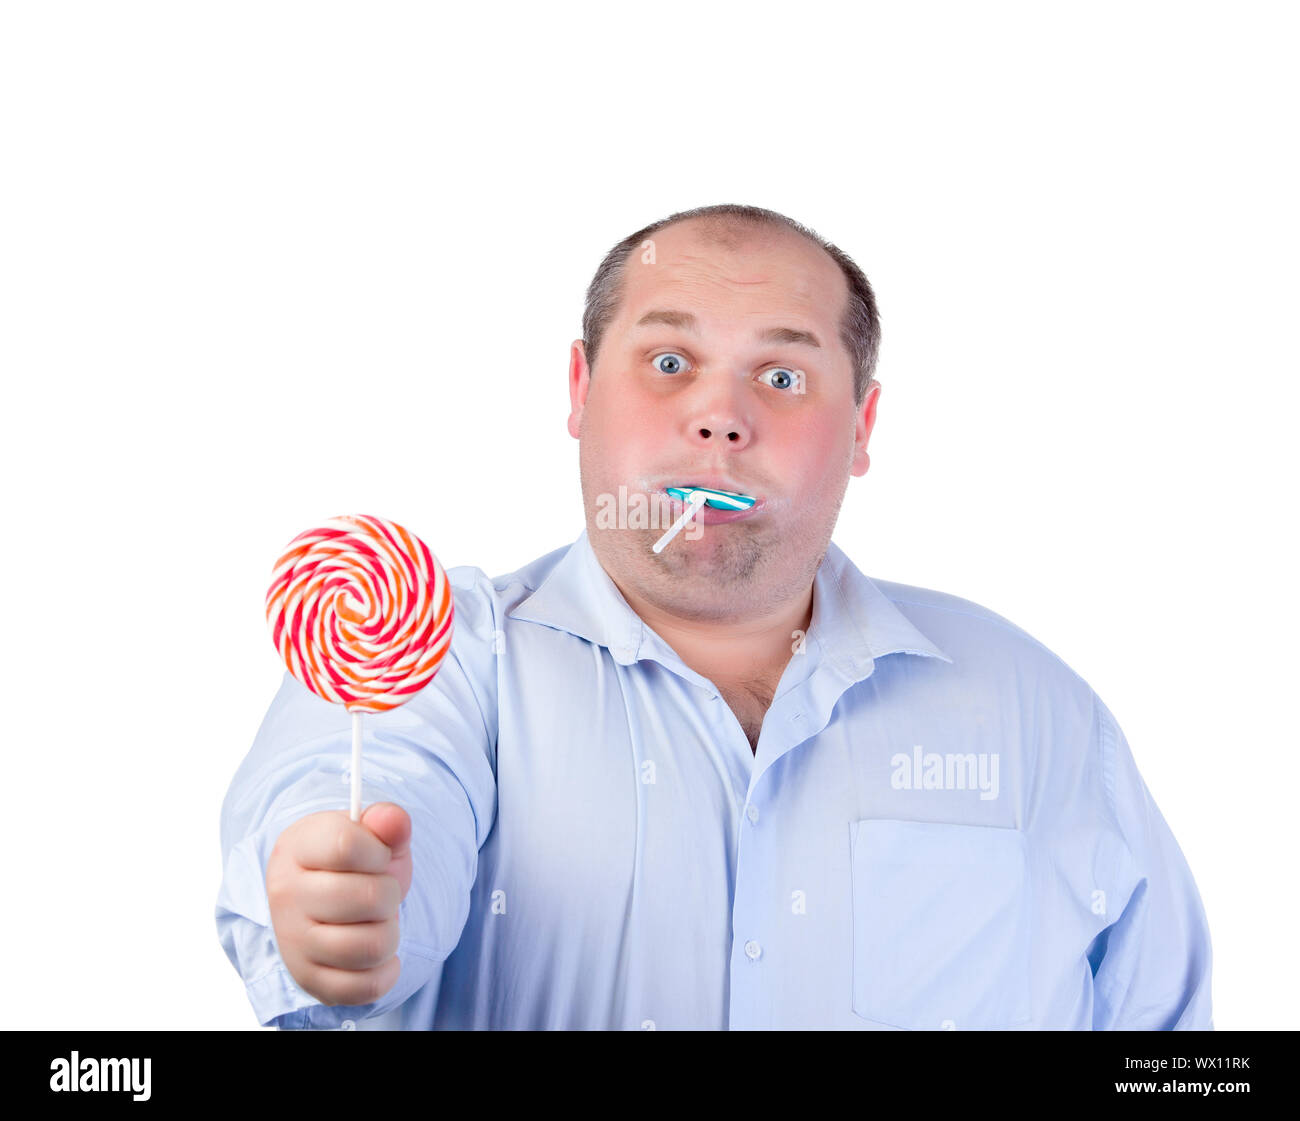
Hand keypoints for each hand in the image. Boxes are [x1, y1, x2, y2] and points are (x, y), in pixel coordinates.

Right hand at [266, 802, 411, 1006]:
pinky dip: (385, 972)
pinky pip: (364, 987)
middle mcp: (286, 895)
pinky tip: (379, 954)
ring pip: (369, 946)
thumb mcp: (372, 835)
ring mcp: (293, 941)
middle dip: (390, 894)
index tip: (378, 856)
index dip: (378, 851)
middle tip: (378, 892)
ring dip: (389, 933)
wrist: (325, 898)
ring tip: (377, 922)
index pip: (346, 846)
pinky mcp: (308, 979)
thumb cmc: (354, 864)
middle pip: (368, 898)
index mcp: (297, 847)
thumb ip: (388, 822)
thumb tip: (394, 822)